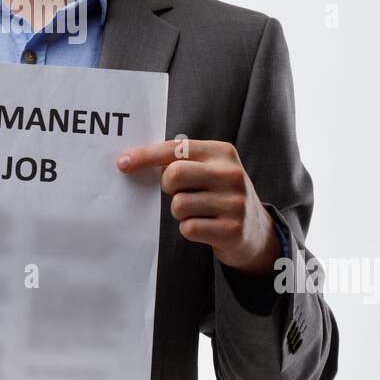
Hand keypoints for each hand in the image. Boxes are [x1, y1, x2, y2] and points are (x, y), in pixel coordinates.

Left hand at [116, 137, 280, 274]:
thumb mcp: (210, 169)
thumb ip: (182, 161)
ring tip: (198, 211)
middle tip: (177, 192)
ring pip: (179, 205)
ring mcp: (234, 203)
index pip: (176, 148)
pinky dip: (189, 229)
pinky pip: (188, 228)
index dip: (145, 155)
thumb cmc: (220, 194)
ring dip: (179, 212)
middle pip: (174, 175)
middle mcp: (231, 174)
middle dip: (167, 186)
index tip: (122, 163)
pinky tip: (205, 227)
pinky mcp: (232, 230)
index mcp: (223, 152)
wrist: (256, 231)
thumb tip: (133, 161)